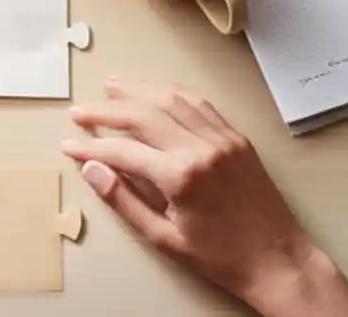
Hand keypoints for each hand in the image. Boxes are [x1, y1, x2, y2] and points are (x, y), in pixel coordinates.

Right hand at [62, 80, 347, 316]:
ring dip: (139, 91)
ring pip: (172, 100)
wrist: (277, 260)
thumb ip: (124, 201)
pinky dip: (173, 94)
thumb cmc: (220, 257)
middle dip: (107, 110)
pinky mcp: (237, 138)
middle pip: (143, 115)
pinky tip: (157, 93)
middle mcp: (202, 148)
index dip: (91, 147)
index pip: (123, 151)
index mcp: (181, 176)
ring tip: (112, 87)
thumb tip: (91, 170)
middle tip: (80, 111)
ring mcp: (222, 139)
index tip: (69, 145)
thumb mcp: (164, 239)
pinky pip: (201, 105)